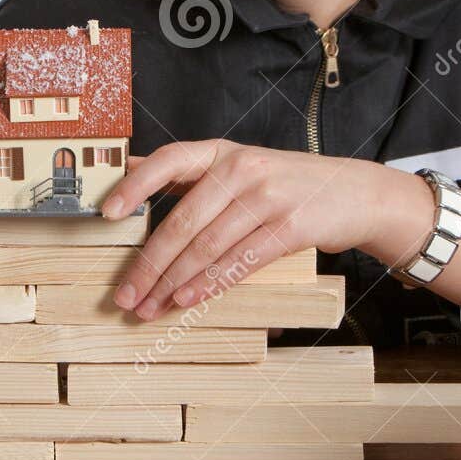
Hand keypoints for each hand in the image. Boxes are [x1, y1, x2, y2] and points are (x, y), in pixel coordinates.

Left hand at [100, 139, 385, 320]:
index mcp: (221, 151)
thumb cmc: (284, 183)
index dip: (135, 186)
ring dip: (174, 284)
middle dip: (149, 264)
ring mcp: (268, 196)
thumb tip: (129, 169)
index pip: (168, 161)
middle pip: (182, 221)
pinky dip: (210, 284)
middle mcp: (241, 168)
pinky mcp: (291, 226)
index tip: (106, 213)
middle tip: (125, 294)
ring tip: (150, 307)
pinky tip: (188, 301)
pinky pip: (240, 261)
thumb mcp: (237, 164)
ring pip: (207, 247)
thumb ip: (189, 171)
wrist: (354, 193)